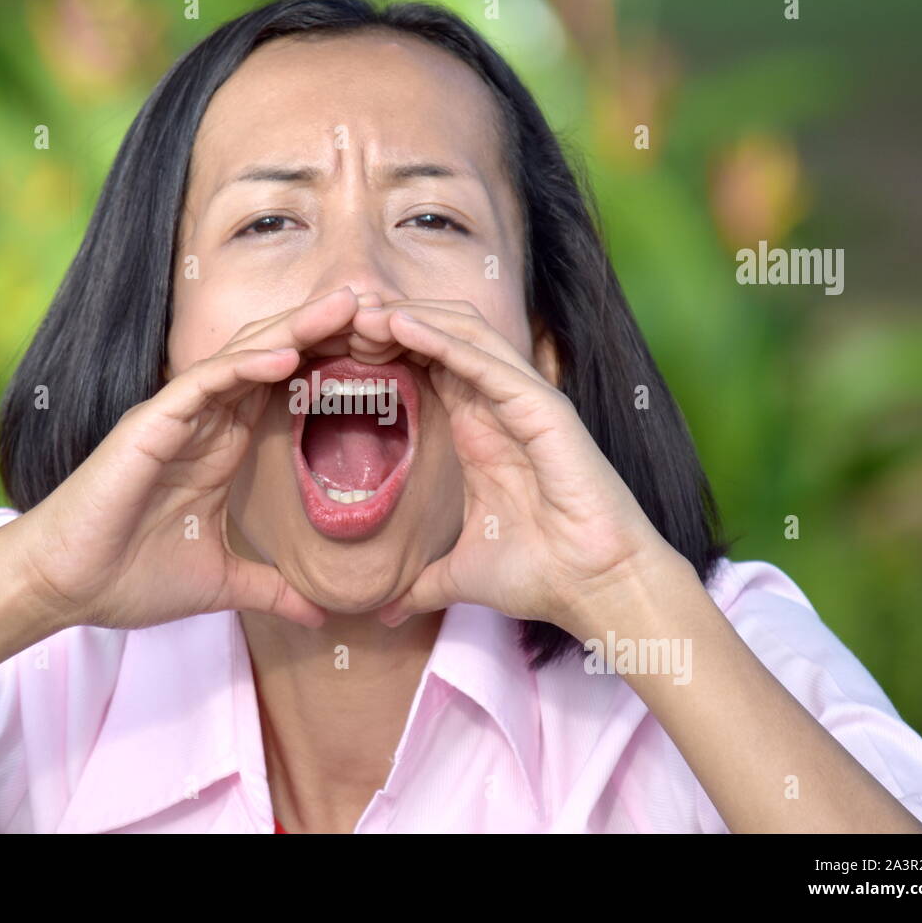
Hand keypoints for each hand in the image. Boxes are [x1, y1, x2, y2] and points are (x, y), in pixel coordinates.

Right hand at [2, 288, 369, 630]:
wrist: (64, 589)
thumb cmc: (128, 577)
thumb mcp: (222, 583)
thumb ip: (271, 588)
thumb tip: (320, 614)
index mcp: (223, 448)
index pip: (285, 392)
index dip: (332, 368)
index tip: (387, 355)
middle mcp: (205, 422)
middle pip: (273, 359)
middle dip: (324, 332)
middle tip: (378, 306)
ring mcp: (177, 418)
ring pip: (243, 357)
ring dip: (295, 330)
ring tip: (345, 308)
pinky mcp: (150, 424)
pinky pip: (203, 384)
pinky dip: (244, 365)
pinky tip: (286, 354)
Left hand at [351, 300, 681, 638]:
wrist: (595, 590)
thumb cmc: (540, 576)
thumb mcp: (461, 575)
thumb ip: (421, 585)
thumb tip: (384, 611)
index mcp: (476, 432)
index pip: (423, 369)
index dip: (380, 352)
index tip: (326, 349)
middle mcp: (497, 407)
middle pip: (437, 338)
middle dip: (386, 322)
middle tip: (333, 316)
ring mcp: (522, 402)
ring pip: (461, 334)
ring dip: (408, 318)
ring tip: (359, 310)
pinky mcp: (542, 407)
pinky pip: (486, 360)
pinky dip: (443, 338)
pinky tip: (401, 325)